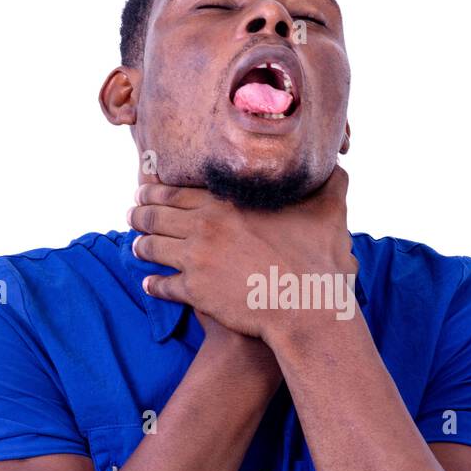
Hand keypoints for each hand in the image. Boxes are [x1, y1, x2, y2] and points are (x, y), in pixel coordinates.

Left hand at [128, 165, 359, 346]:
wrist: (305, 307)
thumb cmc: (318, 261)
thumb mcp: (329, 212)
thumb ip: (330, 183)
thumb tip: (338, 162)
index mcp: (229, 203)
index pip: (181, 190)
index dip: (159, 189)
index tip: (147, 186)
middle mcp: (205, 227)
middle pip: (158, 215)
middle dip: (140, 212)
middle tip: (131, 211)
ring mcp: (196, 259)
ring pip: (154, 248)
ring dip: (141, 245)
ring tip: (135, 245)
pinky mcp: (195, 292)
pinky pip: (164, 286)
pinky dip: (153, 284)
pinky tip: (148, 284)